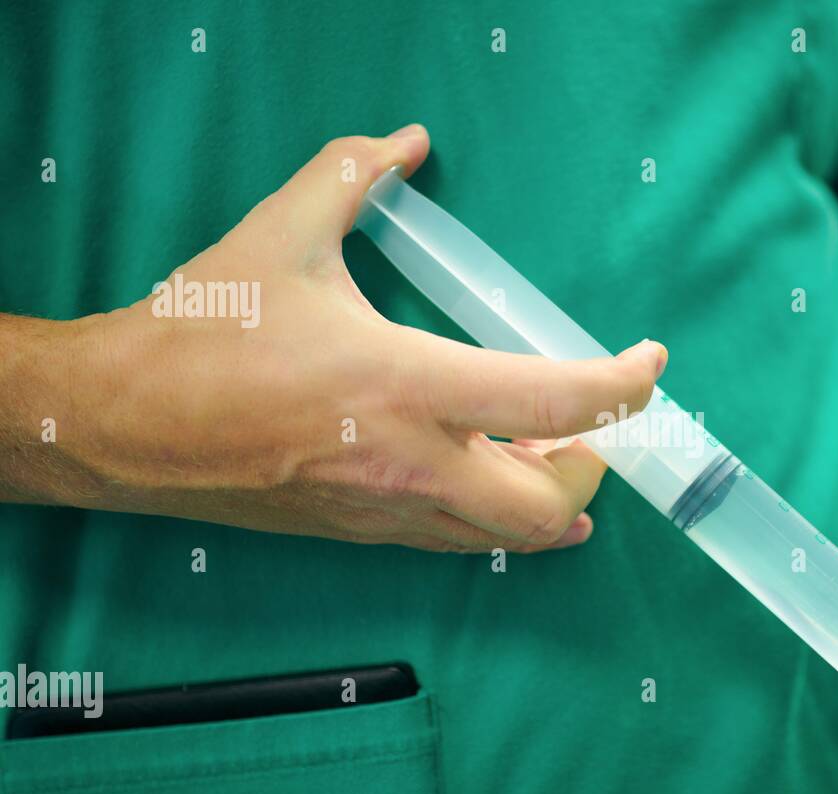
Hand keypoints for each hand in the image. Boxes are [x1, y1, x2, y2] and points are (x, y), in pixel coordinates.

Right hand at [53, 125, 666, 550]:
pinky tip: (493, 481)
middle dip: (592, 471)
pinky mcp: (364, 533)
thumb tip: (404, 143)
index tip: (650, 363)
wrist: (123, 428)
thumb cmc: (202, 333)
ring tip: (550, 449)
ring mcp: (389, 511)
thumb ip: (352, 177)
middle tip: (593, 427)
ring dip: (547, 500)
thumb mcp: (281, 234)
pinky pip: (457, 541)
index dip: (624, 386)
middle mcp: (413, 464)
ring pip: (506, 538)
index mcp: (408, 385)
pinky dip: (496, 517)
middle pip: (548, 506)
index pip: (557, 400)